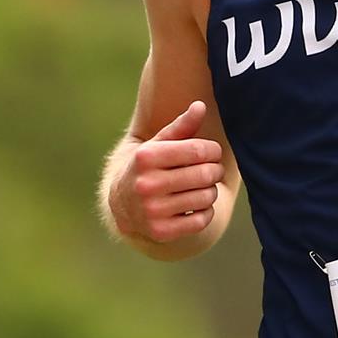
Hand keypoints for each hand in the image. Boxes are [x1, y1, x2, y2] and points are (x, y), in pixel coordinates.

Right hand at [107, 101, 225, 244]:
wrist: (123, 203)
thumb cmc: (149, 166)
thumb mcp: (159, 143)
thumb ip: (181, 126)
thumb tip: (200, 106)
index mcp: (146, 157)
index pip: (199, 150)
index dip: (213, 150)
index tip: (212, 152)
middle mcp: (146, 184)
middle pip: (205, 174)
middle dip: (215, 170)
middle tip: (211, 170)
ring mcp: (152, 211)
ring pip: (206, 197)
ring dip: (211, 191)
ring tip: (201, 187)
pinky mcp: (161, 231)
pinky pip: (202, 220)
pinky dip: (206, 211)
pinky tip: (196, 205)